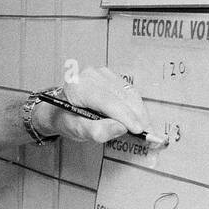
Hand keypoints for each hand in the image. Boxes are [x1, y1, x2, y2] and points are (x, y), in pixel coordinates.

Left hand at [38, 66, 152, 142]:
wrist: (58, 109)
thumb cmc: (66, 119)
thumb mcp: (76, 130)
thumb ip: (96, 131)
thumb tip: (120, 128)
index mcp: (78, 87)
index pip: (107, 101)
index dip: (125, 116)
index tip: (139, 130)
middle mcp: (90, 76)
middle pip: (121, 96)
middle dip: (137, 116)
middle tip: (149, 134)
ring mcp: (101, 74)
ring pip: (128, 93)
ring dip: (139, 111)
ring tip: (146, 128)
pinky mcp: (110, 76)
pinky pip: (129, 91)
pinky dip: (136, 106)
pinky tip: (139, 118)